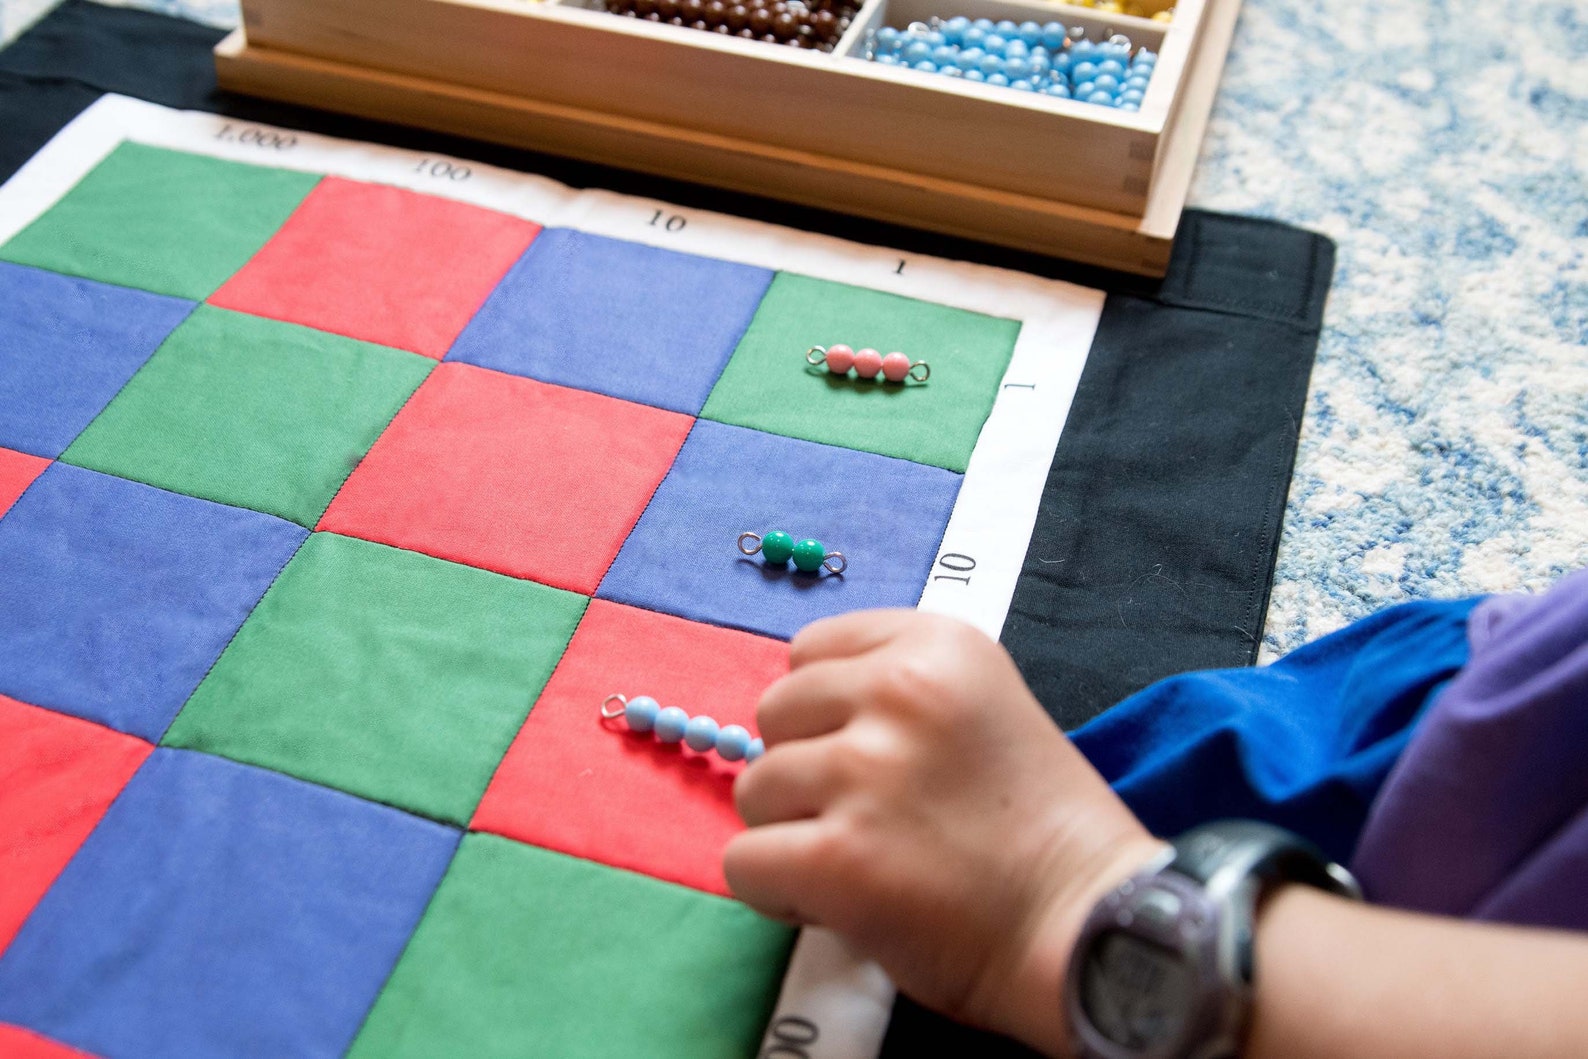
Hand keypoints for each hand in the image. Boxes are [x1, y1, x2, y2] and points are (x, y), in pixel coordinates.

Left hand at [724, 609, 1162, 1055]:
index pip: (809, 649)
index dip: (825, 711)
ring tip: (861, 860)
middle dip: (804, 769)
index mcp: (937, 643)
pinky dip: (777, 892)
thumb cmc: (1038, 828)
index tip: (869, 754)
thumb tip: (791, 721)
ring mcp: (865, 772)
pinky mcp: (838, 856)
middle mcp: (898, 692)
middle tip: (866, 816)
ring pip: (754, 790)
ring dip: (791, 830)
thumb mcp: (979, 707)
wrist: (1088, 924)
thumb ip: (896, 693)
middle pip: (773, 715)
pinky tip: (837, 900)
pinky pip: (744, 863)